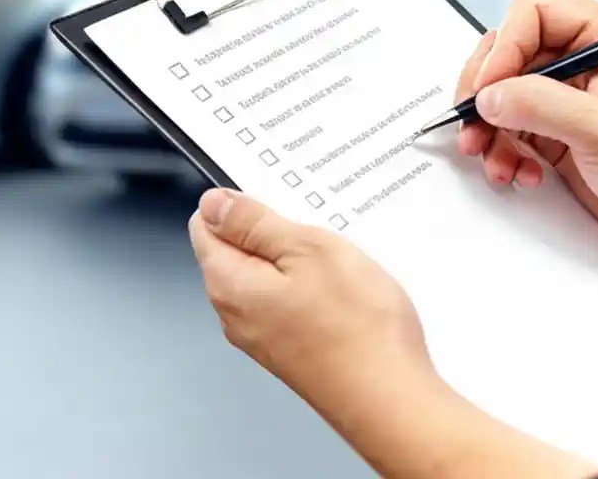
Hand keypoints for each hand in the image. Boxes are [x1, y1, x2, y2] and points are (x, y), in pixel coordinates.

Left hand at [189, 189, 597, 477]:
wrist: (392, 400)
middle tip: (319, 228)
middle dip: (274, 230)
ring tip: (341, 260)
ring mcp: (265, 336)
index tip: (275, 197)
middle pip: (238, 250)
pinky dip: (316, 287)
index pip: (205, 225)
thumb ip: (255, 224)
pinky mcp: (294, 348)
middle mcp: (237, 314)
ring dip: (301, 259)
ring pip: (271, 276)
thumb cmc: (358, 328)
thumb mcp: (307, 249)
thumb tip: (215, 203)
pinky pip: (293, 302)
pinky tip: (348, 289)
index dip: (238, 203)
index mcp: (229, 283)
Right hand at [458, 0, 597, 252]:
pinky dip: (504, 153)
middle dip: (484, 94)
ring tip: (495, 160)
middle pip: (506, 54)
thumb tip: (489, 97)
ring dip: (489, 131)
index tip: (487, 90)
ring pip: (500, 95)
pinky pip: (509, 130)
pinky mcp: (556, 130)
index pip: (530, 15)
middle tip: (472, 126)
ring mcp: (565, 95)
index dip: (502, 49)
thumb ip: (541, 106)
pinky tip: (521, 173)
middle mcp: (580, 57)